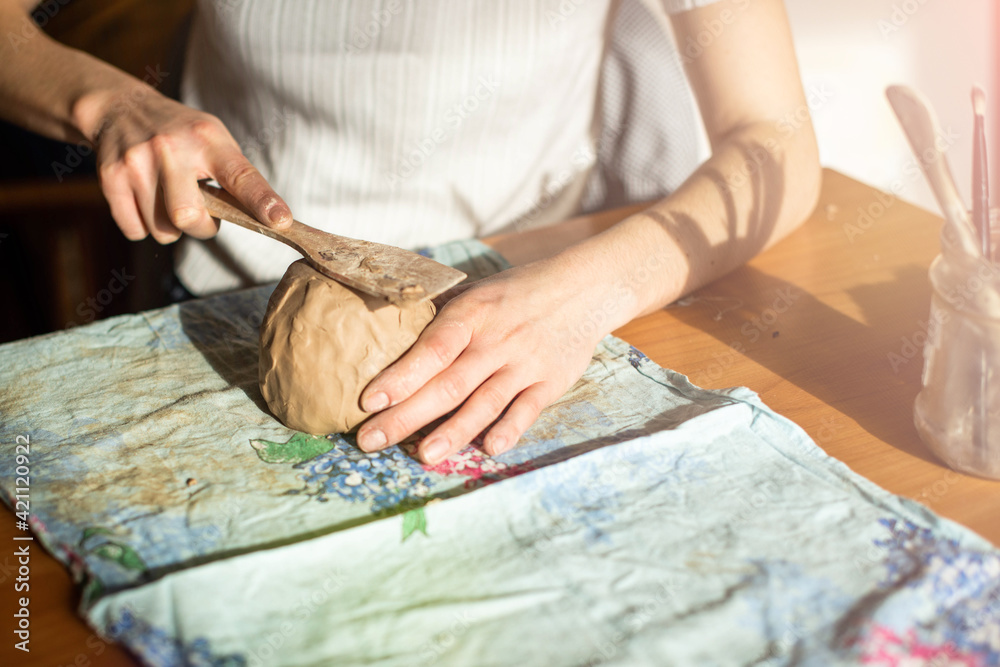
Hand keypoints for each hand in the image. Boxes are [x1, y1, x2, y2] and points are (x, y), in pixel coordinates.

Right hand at [91, 87, 291, 242]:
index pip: (241, 175)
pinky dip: (144, 227)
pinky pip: (135, 230)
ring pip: (162, 230)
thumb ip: (236, 178)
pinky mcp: (111, 177)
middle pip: (188, 217)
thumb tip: (266, 221)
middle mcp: (172, 148)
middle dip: (201, 228)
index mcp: (208, 140)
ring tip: (169, 199)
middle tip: (202, 216)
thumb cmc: (181, 134)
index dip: (262, 201)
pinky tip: (146, 202)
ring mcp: (137, 162)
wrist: (120, 107)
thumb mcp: (214, 140)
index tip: (280, 221)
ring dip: (171, 228)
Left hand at [355, 255, 630, 464]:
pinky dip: (510, 430)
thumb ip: (440, 313)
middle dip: (407, 416)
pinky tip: (490, 449)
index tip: (369, 400)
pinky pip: (528, 410)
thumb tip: (387, 322)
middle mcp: (496, 341)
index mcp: (472, 314)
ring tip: (424, 456)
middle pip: (448, 384)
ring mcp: (524, 364)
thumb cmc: (519, 291)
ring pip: (484, 403)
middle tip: (371, 440)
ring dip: (454, 431)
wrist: (586, 287)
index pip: (432, 348)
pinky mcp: (550, 383)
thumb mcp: (478, 290)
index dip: (401, 375)